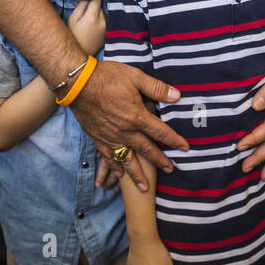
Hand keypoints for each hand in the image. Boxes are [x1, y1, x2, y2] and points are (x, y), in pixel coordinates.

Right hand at [67, 0, 106, 56]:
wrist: (79, 57)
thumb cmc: (73, 37)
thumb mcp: (72, 19)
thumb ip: (81, 6)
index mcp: (93, 16)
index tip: (86, 1)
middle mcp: (103, 21)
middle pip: (100, 6)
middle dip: (94, 7)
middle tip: (85, 15)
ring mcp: (107, 28)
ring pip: (103, 14)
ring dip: (98, 15)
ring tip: (88, 24)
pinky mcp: (108, 33)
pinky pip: (105, 22)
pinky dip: (100, 22)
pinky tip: (92, 29)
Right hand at [68, 58, 186, 190]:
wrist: (78, 84)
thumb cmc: (107, 77)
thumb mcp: (136, 77)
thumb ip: (157, 88)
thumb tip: (177, 96)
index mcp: (137, 116)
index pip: (161, 132)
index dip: (175, 140)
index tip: (185, 148)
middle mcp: (125, 131)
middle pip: (147, 150)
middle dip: (160, 161)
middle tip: (170, 169)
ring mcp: (111, 137)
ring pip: (127, 160)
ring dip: (137, 174)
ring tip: (144, 187)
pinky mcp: (98, 138)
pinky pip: (108, 157)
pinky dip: (114, 167)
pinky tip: (119, 175)